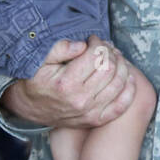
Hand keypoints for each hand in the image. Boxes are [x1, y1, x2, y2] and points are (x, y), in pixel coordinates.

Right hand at [1, 35, 136, 127]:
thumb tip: (82, 45)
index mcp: (66, 84)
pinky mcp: (96, 120)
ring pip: (119, 84)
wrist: (29, 108)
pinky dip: (129, 90)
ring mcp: (90, 112)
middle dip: (110, 53)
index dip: (98, 43)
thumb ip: (59, 49)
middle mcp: (81, 100)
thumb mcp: (39, 61)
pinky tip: (129, 77)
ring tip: (115, 57)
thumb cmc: (35, 80)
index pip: (95, 57)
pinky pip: (121, 106)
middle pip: (109, 69)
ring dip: (122, 66)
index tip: (93, 39)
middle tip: (105, 47)